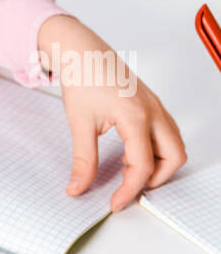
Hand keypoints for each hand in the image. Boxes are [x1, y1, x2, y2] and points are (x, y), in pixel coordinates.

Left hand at [37, 15, 186, 211]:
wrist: (81, 50)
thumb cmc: (82, 77)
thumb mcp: (79, 123)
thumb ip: (83, 160)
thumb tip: (77, 188)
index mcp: (135, 116)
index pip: (143, 166)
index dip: (130, 191)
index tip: (115, 203)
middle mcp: (153, 111)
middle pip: (174, 158)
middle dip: (156, 179)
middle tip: (129, 188)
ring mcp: (155, 106)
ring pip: (175, 145)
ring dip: (160, 164)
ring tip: (129, 170)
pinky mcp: (152, 103)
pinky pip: (167, 132)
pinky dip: (158, 148)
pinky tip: (130, 150)